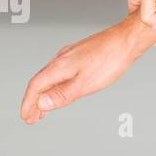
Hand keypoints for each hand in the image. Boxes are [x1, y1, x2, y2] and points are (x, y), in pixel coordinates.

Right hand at [20, 15, 153, 123]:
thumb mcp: (86, 83)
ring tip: (43, 109)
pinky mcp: (81, 53)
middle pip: (41, 82)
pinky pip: (61, 71)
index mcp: (60, 65)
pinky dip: (56, 84)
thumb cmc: (112, 58)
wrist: (129, 38)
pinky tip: (61, 89)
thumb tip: (42, 104)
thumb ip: (62, 95)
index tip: (26, 117)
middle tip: (32, 117)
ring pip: (51, 76)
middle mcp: (62, 58)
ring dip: (45, 93)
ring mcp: (72, 54)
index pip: (36, 86)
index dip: (28, 103)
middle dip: (34, 101)